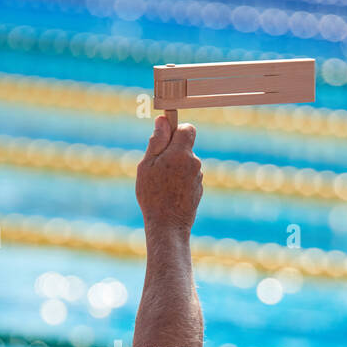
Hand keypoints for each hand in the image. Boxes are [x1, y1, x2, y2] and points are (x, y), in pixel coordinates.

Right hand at [135, 116, 202, 235]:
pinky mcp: (199, 189)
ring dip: (175, 168)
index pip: (187, 128)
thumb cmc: (153, 195)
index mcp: (181, 153)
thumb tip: (163, 120)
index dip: (176, 130)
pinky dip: (179, 180)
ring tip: (162, 184)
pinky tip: (170, 193)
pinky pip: (188, 177)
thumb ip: (157, 142)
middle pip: (185, 147)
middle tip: (156, 167)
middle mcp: (194, 163)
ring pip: (186, 163)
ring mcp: (198, 177)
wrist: (168, 225)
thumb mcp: (147, 165)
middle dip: (172, 151)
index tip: (165, 138)